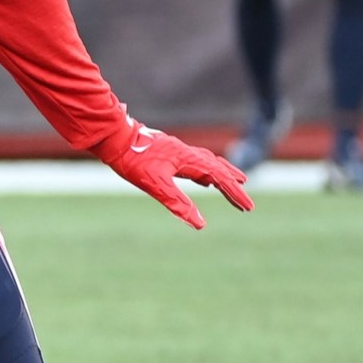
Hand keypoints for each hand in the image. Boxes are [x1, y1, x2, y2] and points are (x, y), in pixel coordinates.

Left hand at [94, 120, 253, 228]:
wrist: (115, 139)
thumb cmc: (134, 161)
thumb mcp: (155, 185)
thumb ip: (178, 203)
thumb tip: (200, 223)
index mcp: (188, 159)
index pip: (219, 177)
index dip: (234, 193)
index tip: (248, 206)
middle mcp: (188, 153)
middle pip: (218, 169)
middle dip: (233, 186)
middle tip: (246, 203)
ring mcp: (179, 152)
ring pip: (209, 164)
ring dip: (223, 175)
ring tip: (236, 183)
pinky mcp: (170, 154)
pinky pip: (196, 163)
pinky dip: (206, 172)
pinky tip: (204, 180)